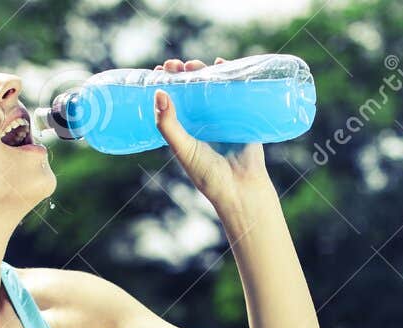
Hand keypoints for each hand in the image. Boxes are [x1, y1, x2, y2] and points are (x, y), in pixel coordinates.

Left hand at [151, 58, 270, 210]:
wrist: (241, 189)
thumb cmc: (209, 175)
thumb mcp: (183, 149)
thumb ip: (168, 125)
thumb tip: (158, 92)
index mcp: (188, 129)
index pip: (174, 100)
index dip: (167, 84)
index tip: (159, 70)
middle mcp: (205, 121)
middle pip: (193, 89)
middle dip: (183, 73)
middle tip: (174, 65)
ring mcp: (224, 117)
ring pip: (213, 87)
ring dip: (203, 71)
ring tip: (194, 64)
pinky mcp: (243, 116)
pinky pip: (236, 91)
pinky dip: (230, 75)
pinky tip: (222, 63)